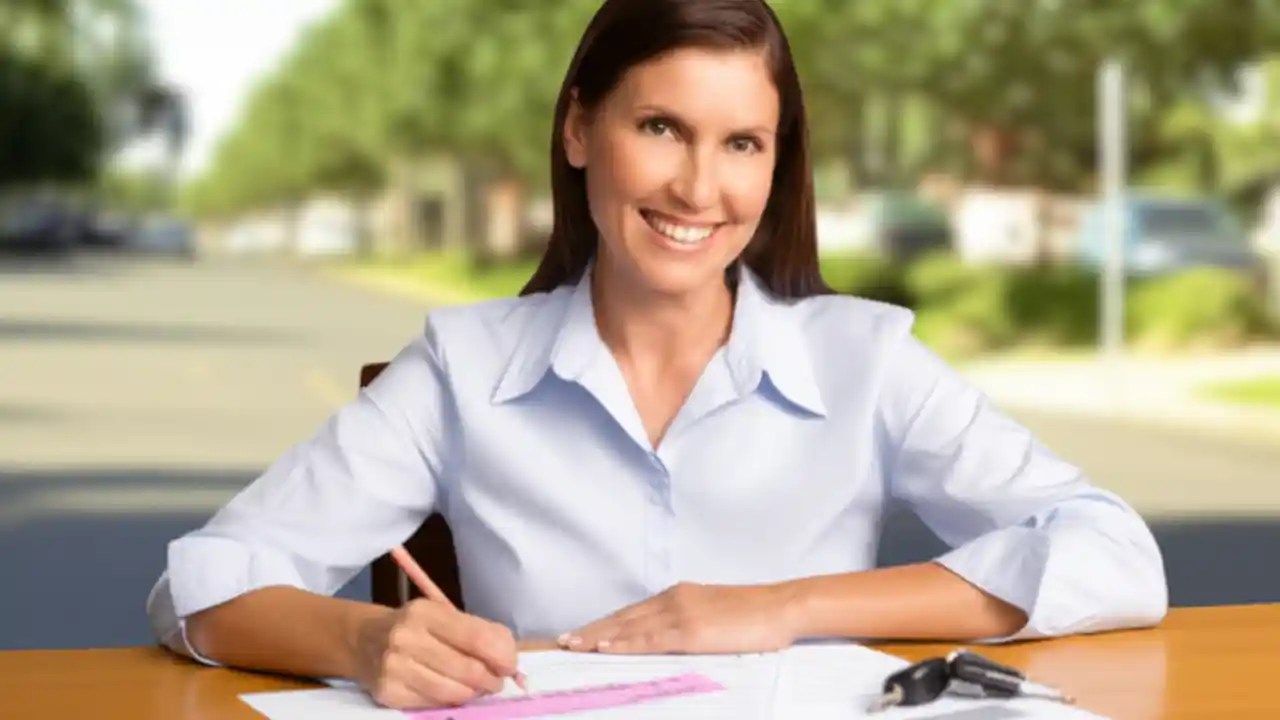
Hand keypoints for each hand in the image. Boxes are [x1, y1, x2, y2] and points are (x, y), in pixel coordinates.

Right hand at [352, 599, 517, 708]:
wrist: (363, 639)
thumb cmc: (415, 626)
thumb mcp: (443, 616)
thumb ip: (479, 631)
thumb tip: (510, 657)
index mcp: (425, 612)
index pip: (476, 637)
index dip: (501, 656)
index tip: (510, 666)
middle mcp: (406, 638)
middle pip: (467, 669)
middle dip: (490, 680)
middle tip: (495, 681)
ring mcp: (394, 668)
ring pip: (452, 692)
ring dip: (473, 694)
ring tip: (477, 688)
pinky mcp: (388, 693)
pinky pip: (433, 704)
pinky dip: (450, 701)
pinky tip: (452, 692)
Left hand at [558, 582, 800, 654]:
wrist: (782, 606)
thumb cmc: (755, 615)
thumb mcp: (715, 615)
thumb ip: (690, 623)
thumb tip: (672, 637)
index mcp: (679, 595)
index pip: (633, 611)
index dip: (605, 622)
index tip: (582, 631)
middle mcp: (674, 599)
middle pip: (623, 617)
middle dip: (592, 628)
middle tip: (563, 639)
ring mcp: (681, 613)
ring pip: (629, 626)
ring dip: (598, 636)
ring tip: (573, 644)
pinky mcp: (691, 631)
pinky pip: (650, 639)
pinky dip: (624, 642)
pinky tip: (606, 647)